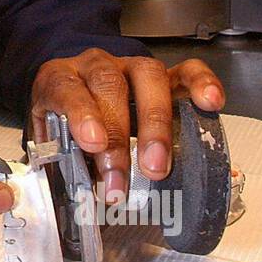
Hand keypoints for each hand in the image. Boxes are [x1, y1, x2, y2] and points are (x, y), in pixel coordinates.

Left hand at [29, 51, 224, 201]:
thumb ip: (62, 158)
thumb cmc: (65, 120)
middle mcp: (96, 66)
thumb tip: (81, 195)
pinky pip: (186, 69)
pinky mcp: (164, 73)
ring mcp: (131, 66)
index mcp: (60, 79)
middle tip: (121, 179)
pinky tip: (210, 102)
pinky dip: (201, 84)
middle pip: (110, 87)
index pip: (68, 89)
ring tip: (157, 165)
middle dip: (118, 138)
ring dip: (155, 123)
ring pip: (148, 76)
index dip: (82, 114)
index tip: (92, 143)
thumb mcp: (52, 138)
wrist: (76, 93)